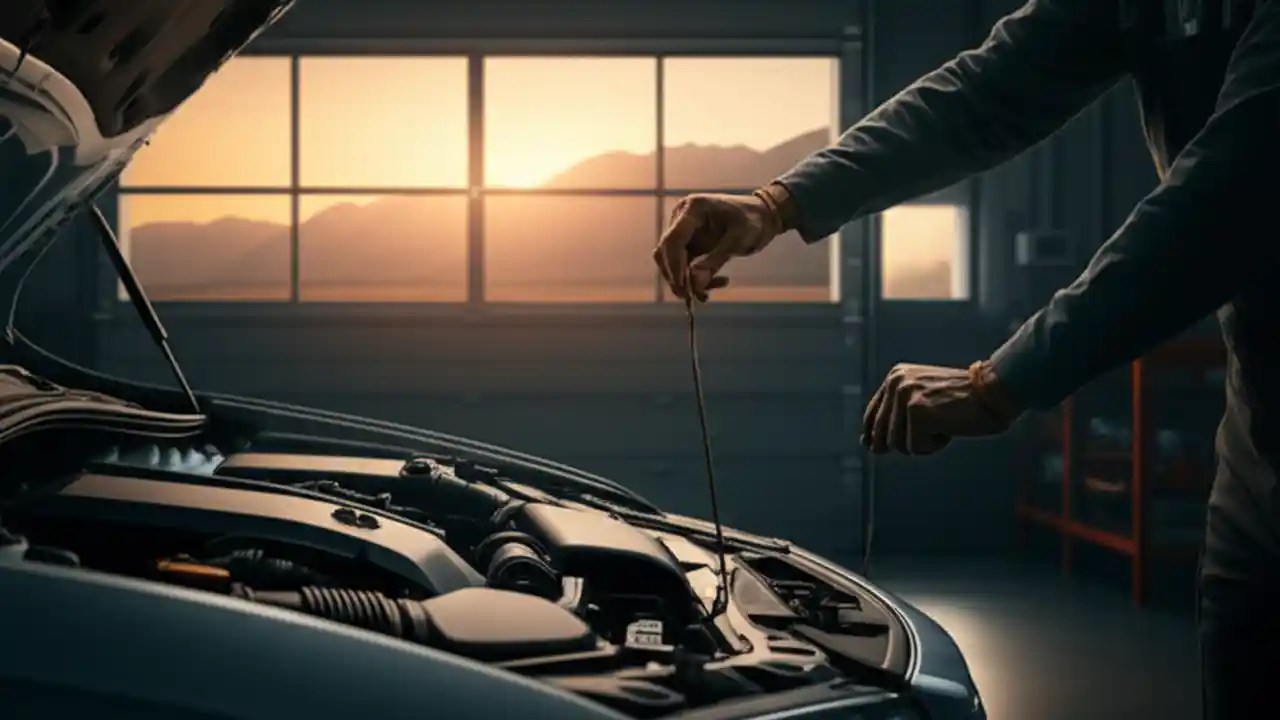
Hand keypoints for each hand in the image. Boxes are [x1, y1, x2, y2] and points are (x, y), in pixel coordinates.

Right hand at [654, 193, 781, 301]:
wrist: (761, 215)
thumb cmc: (752, 221)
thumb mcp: (738, 240)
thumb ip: (714, 261)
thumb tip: (693, 285)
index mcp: (693, 209)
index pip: (673, 240)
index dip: (674, 266)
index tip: (684, 288)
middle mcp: (682, 218)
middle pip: (666, 253)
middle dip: (677, 277)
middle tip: (693, 297)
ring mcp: (684, 231)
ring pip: (672, 262)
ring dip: (686, 281)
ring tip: (707, 294)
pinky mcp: (689, 244)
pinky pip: (684, 266)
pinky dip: (695, 279)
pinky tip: (717, 283)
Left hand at [862, 363, 1015, 455]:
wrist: (994, 392)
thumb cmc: (964, 400)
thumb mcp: (925, 400)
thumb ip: (896, 417)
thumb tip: (869, 445)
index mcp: (895, 376)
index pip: (872, 414)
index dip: (873, 435)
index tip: (873, 446)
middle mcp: (896, 383)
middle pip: (882, 435)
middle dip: (900, 444)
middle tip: (928, 435)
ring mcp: (905, 396)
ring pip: (898, 445)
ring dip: (922, 444)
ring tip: (944, 425)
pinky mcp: (917, 412)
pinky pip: (916, 448)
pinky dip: (934, 446)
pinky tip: (949, 429)